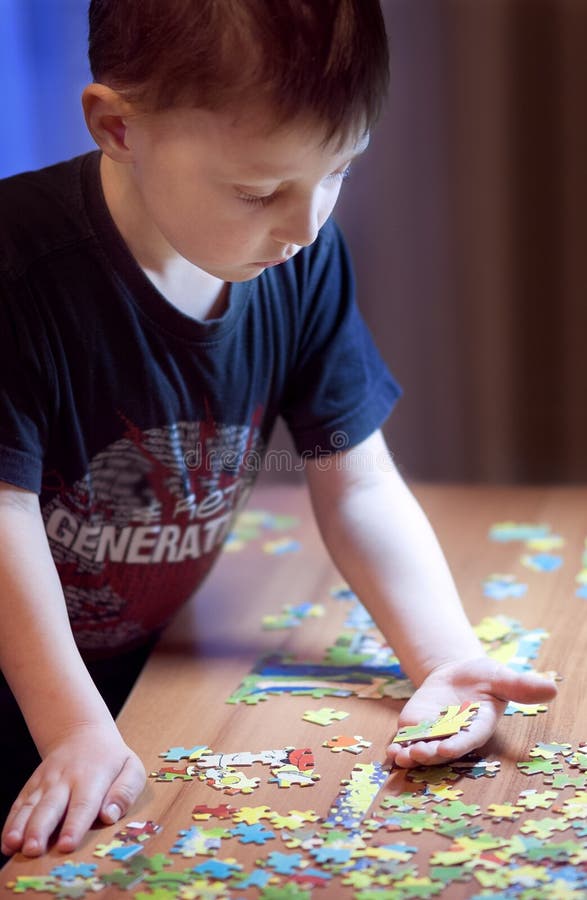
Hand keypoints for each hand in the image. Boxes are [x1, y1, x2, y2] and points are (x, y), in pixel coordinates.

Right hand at [1, 724, 145, 856]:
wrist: (82, 732)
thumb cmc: (112, 759)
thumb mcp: (131, 768)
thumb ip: (125, 791)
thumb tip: (110, 815)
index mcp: (93, 777)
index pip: (83, 804)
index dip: (74, 825)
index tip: (66, 845)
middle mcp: (66, 779)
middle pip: (51, 806)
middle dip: (41, 828)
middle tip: (33, 849)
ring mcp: (46, 781)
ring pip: (31, 805)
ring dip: (21, 826)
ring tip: (13, 846)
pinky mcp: (33, 785)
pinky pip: (20, 804)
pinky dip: (11, 822)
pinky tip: (6, 842)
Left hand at [386, 657, 557, 767]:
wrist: (459, 674)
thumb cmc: (484, 677)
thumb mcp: (501, 677)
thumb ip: (521, 685)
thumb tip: (551, 687)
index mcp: (478, 727)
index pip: (468, 739)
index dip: (458, 745)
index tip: (447, 749)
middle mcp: (456, 736)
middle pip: (442, 749)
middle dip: (430, 753)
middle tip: (418, 753)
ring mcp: (435, 735)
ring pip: (423, 750)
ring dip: (411, 755)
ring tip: (400, 756)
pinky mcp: (417, 729)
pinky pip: (408, 742)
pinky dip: (399, 747)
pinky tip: (391, 751)